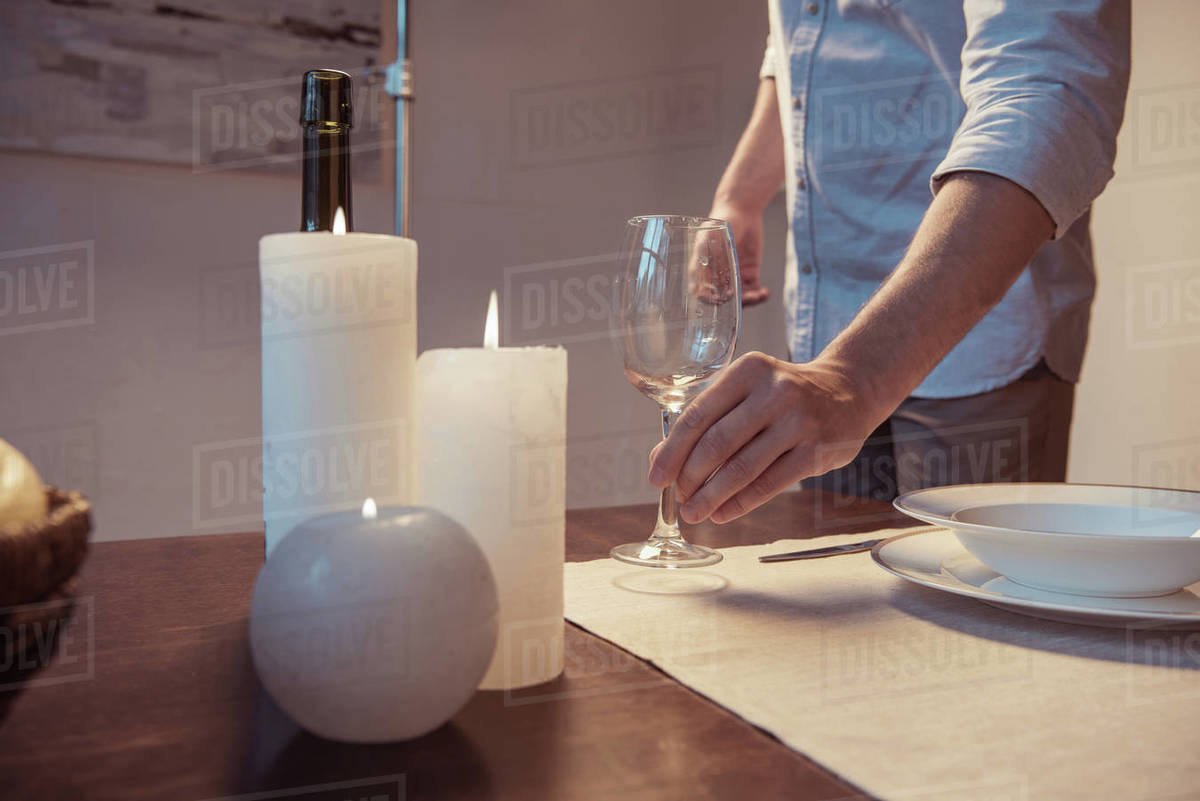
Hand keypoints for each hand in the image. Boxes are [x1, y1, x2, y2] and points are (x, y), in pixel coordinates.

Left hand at [647, 352, 882, 523]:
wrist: (848, 391)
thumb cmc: (782, 395)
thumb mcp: (745, 391)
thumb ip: (706, 419)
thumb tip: (660, 459)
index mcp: (747, 371)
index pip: (698, 415)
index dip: (672, 451)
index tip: (656, 477)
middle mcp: (774, 391)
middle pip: (717, 443)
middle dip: (690, 477)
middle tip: (678, 497)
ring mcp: (798, 421)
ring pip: (743, 468)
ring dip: (712, 496)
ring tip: (694, 512)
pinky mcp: (816, 451)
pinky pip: (769, 484)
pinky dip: (741, 503)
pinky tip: (722, 513)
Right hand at [711, 201, 768, 305]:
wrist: (741, 210)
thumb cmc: (722, 220)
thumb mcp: (713, 236)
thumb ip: (713, 257)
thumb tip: (715, 281)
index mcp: (702, 269)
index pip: (701, 292)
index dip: (710, 300)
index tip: (721, 298)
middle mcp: (717, 276)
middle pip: (722, 299)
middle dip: (734, 303)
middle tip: (746, 297)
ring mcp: (733, 276)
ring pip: (739, 298)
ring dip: (749, 301)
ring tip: (759, 295)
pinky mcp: (749, 273)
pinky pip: (753, 290)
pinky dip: (760, 295)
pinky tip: (765, 292)